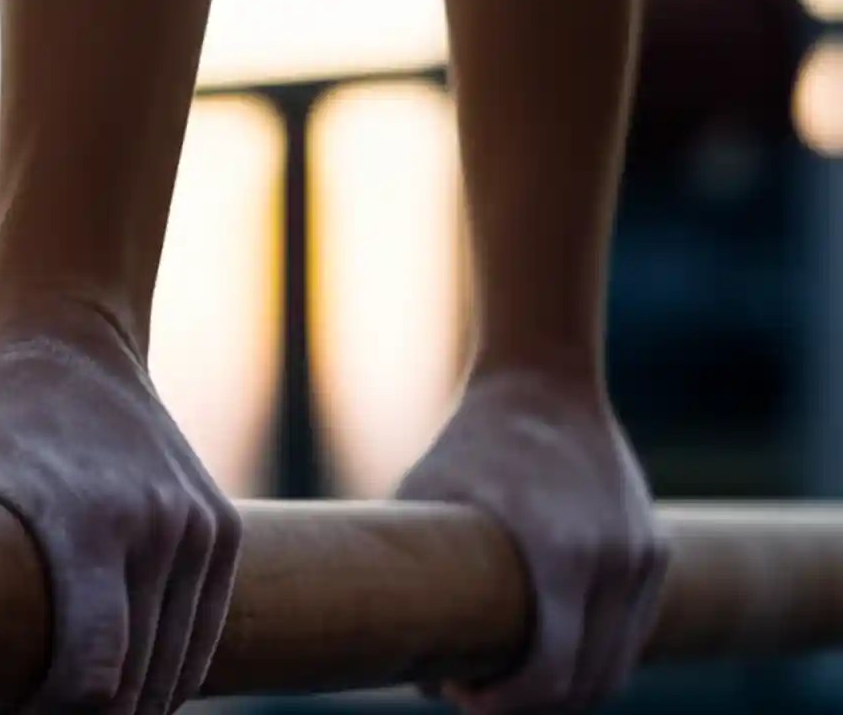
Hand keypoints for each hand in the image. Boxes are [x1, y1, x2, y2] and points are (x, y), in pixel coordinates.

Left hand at [0, 298, 240, 713]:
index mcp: (84, 522)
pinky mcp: (221, 530)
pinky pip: (204, 636)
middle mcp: (155, 525)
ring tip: (78, 707)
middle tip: (37, 712)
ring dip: (131, 706)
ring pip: (174, 670)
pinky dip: (170, 674)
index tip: (12, 714)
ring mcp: (196, 526)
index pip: (93, 675)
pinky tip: (129, 687)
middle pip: (135, 685)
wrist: (72, 351)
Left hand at [397, 367, 666, 713]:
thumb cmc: (472, 442)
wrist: (545, 382)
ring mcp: (644, 557)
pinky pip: (630, 631)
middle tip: (476, 687)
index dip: (502, 705)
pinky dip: (593, 653)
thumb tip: (409, 663)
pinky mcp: (656, 550)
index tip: (461, 691)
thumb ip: (417, 577)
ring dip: (566, 686)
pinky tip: (545, 639)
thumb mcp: (424, 500)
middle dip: (531, 704)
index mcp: (561, 552)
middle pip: (588, 686)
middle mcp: (616, 560)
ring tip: (508, 666)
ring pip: (616, 667)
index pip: (550, 678)